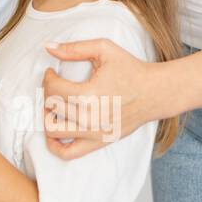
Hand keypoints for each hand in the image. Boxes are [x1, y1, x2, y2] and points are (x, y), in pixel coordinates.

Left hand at [40, 38, 166, 158]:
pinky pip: (68, 153)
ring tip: (54, 105)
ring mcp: (93, 134)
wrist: (156, 93)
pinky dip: (54, 146)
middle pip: (50, 107)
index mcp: (89, 95)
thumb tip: (48, 47)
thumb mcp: (103, 49)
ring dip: (46, 116)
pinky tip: (54, 132)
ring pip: (52, 131)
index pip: (52, 89)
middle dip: (46, 93)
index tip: (52, 72)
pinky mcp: (99, 142)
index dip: (47, 78)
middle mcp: (89, 118)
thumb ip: (74, 48)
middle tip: (54, 85)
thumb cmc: (130, 69)